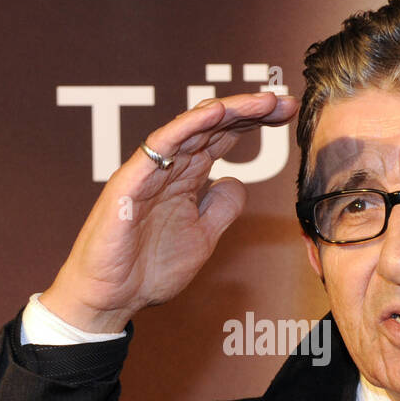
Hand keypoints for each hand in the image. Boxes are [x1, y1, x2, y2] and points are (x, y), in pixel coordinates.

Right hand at [40, 91, 298, 332]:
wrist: (112, 299)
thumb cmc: (148, 270)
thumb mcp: (203, 238)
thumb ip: (221, 209)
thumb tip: (237, 181)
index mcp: (186, 178)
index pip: (223, 138)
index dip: (254, 122)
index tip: (287, 112)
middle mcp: (169, 168)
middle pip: (212, 126)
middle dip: (250, 111)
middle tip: (284, 101)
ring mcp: (150, 172)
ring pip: (191, 128)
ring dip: (228, 111)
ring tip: (262, 101)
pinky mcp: (131, 182)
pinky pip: (160, 147)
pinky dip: (187, 127)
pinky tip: (216, 113)